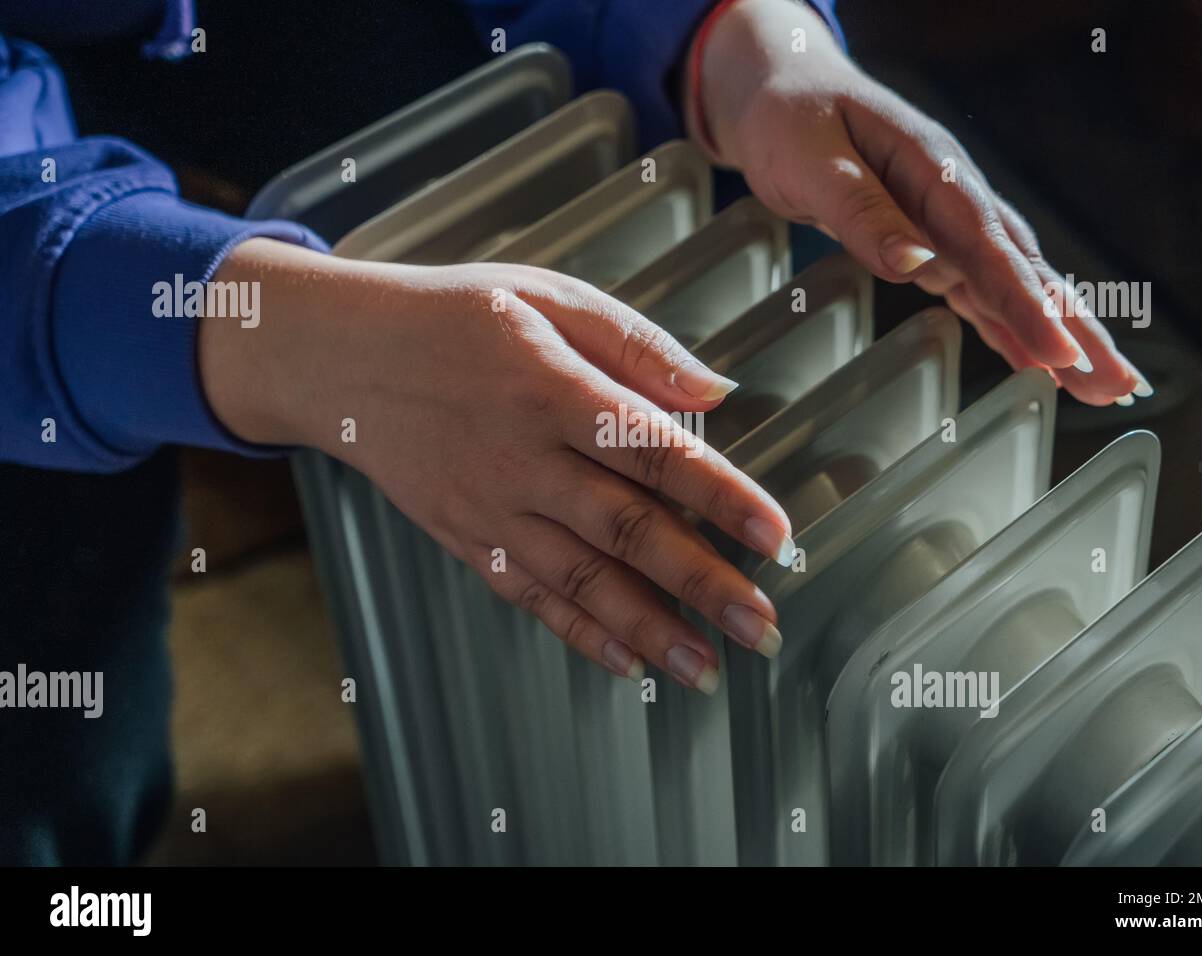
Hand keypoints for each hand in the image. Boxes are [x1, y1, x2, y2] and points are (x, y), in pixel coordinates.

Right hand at [199, 238, 792, 692]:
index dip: (720, 494)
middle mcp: (523, 459)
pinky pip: (531, 597)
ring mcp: (492, 508)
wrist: (342, 358)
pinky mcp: (468, 539)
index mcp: (551, 389)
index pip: (652, 451)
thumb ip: (635, 344)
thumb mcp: (544, 295)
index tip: (774, 534)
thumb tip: (714, 391)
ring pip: (581, 580)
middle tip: (762, 627)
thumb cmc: (451, 317)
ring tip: (708, 669)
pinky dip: (581, 634)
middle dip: (701, 584)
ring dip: (650, 629)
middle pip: (625, 530)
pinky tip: (628, 663)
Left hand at [688, 0, 1149, 405]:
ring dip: (1059, 336)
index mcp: (933, 169)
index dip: (1027, 304)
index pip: (990, 247)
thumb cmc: (791, 118)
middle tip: (1118, 384)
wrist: (783, 86)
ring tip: (1104, 387)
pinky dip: (1013, 328)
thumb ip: (862, 214)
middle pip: (1026, 269)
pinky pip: (981, 291)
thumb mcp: (812, 163)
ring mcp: (948, 219)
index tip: (1058, 353)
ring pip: (1016, 285)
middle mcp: (954, 195)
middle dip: (1075, 329)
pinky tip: (1040, 364)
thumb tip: (916, 264)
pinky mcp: (933, 240)